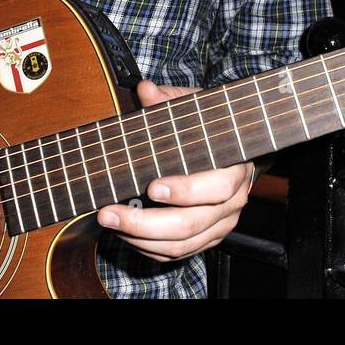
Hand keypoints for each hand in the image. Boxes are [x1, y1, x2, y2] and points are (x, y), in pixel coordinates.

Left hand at [95, 78, 254, 261]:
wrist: (230, 156)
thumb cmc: (209, 131)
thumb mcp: (195, 110)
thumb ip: (170, 100)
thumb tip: (145, 90)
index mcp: (236, 168)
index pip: (217, 188)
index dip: (186, 190)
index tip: (151, 186)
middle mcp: (233, 203)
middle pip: (191, 224)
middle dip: (144, 222)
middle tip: (109, 212)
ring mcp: (219, 225)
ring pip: (180, 245)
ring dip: (139, 237)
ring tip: (108, 221)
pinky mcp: (206, 240)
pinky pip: (176, 253)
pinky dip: (147, 248)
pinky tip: (124, 233)